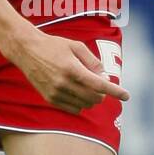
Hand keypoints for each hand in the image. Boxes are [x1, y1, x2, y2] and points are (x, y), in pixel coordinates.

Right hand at [14, 31, 129, 113]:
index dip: (115, 91)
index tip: (127, 96)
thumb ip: (92, 61)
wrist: (26, 50)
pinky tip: (77, 93)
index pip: (99, 85)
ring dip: (91, 98)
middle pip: (93, 98)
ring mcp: (55, 93)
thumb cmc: (53, 45)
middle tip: (99, 83)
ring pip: (84, 105)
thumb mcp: (76, 46)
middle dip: (102, 93)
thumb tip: (104, 77)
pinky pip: (72, 108)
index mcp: (72, 68)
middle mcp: (64, 83)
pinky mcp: (49, 99)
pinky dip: (80, 104)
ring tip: (86, 85)